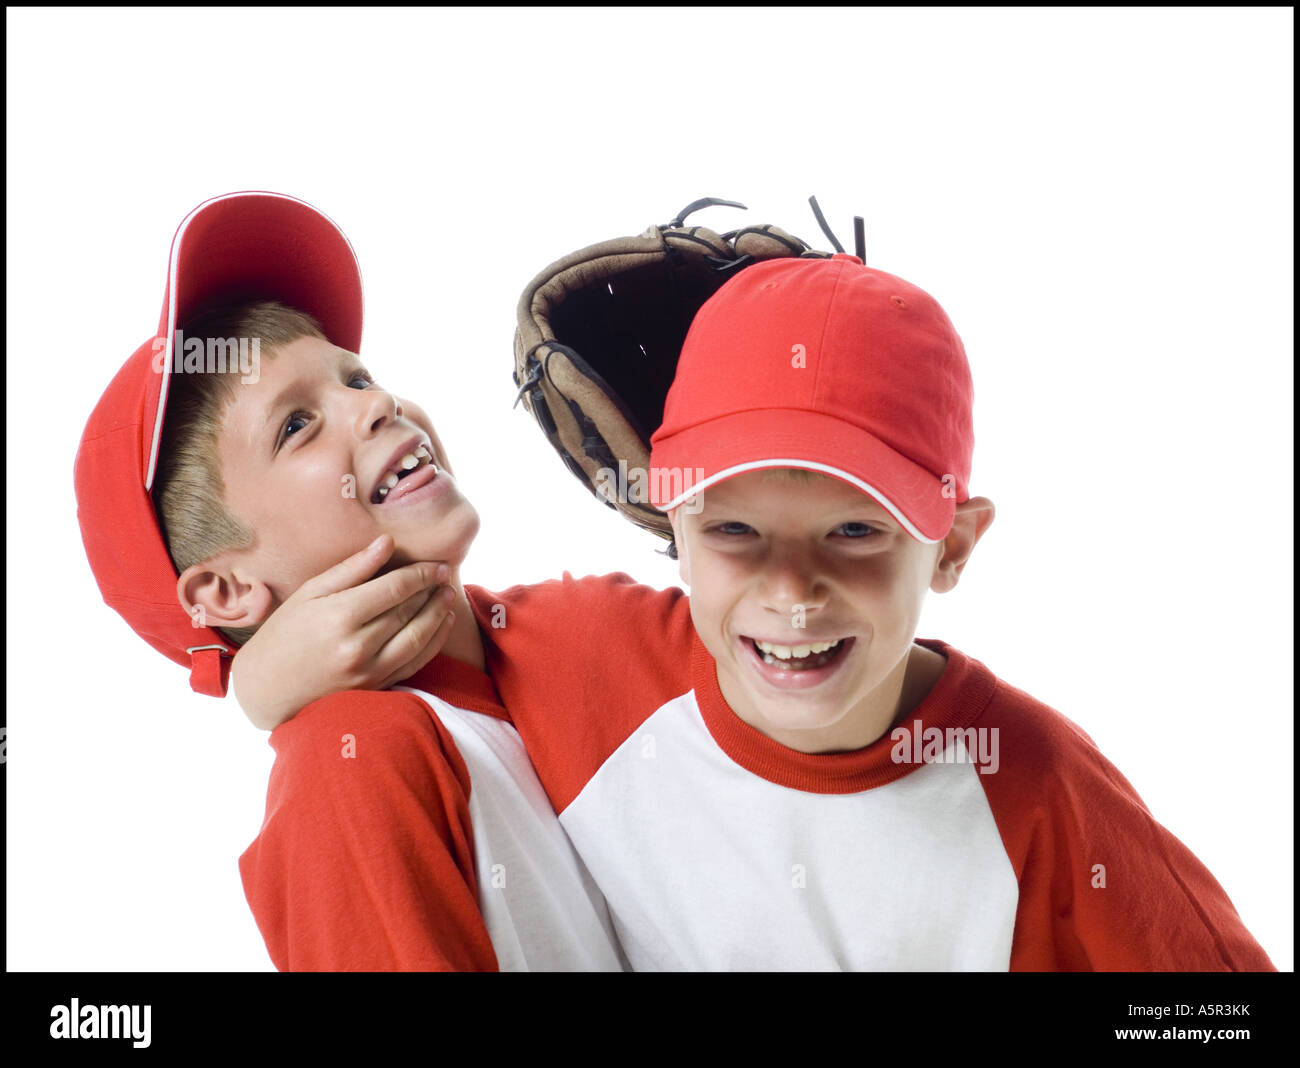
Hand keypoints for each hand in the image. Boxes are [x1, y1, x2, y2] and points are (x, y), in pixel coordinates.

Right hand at [231, 534, 456, 729]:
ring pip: (418, 638)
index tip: (437, 564)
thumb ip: (351, 569)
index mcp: (339, 616)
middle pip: (408, 611)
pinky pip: (415, 664)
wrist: (266, 689)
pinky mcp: (374, 688)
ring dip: (439, 615)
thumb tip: (387, 543)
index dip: (421, 575)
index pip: (394, 589)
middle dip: (432, 591)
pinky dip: (434, 643)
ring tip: (448, 596)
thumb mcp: (309, 593)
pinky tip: (443, 624)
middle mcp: (357, 646)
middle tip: (446, 575)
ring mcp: (368, 671)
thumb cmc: (284, 634)